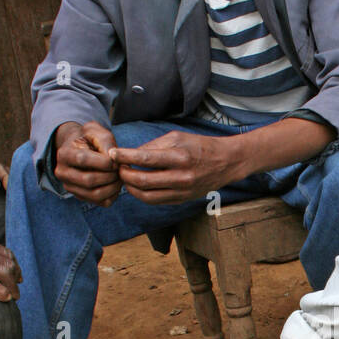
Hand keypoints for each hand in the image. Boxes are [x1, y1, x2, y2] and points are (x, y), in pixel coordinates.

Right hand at [0, 235, 21, 300]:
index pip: (6, 253)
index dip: (15, 266)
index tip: (17, 275)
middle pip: (9, 264)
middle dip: (16, 278)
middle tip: (16, 289)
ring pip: (5, 274)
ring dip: (12, 288)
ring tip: (13, 297)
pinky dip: (2, 292)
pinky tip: (5, 298)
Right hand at [54, 121, 120, 204]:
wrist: (81, 148)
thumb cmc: (90, 139)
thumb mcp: (97, 131)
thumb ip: (105, 142)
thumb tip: (113, 160)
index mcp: (64, 154)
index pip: (82, 160)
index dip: (103, 162)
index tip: (115, 161)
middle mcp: (62, 173)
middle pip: (88, 180)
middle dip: (110, 175)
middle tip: (120, 170)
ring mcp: (70, 187)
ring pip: (95, 194)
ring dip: (113, 187)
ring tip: (119, 176)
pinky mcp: (81, 197)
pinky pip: (101, 202)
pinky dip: (114, 195)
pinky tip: (116, 184)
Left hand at [110, 132, 245, 203]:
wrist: (225, 163)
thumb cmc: (199, 146)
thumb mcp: (177, 137)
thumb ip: (153, 146)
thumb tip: (131, 154)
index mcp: (179, 157)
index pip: (145, 158)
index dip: (125, 157)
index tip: (112, 154)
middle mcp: (181, 177)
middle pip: (142, 181)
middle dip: (125, 174)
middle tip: (117, 168)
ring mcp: (182, 191)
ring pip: (146, 196)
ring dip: (131, 187)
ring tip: (125, 178)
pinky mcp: (182, 199)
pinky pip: (155, 201)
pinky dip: (142, 194)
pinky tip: (137, 186)